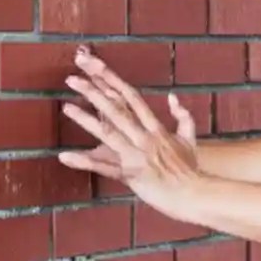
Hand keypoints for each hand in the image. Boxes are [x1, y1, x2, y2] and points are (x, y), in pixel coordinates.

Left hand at [58, 48, 203, 218]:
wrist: (195, 195)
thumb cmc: (191, 170)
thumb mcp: (189, 138)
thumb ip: (182, 116)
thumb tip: (172, 96)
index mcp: (155, 127)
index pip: (131, 96)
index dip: (112, 79)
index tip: (95, 65)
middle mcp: (144, 137)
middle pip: (116, 109)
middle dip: (93, 92)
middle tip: (72, 78)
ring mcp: (136, 155)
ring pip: (108, 133)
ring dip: (85, 120)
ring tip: (65, 107)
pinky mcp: (131, 174)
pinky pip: (104, 168)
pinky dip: (84, 162)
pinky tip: (65, 156)